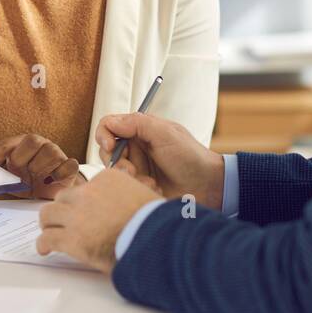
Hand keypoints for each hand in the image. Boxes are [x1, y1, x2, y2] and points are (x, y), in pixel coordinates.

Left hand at [0, 134, 82, 199]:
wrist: (52, 193)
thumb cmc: (28, 181)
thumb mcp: (9, 177)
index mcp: (22, 144)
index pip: (6, 144)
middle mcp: (40, 145)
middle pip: (32, 141)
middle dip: (21, 159)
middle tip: (18, 174)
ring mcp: (57, 154)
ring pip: (50, 152)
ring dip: (40, 169)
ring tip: (36, 180)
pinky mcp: (69, 167)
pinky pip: (68, 165)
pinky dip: (58, 174)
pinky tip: (50, 182)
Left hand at [36, 169, 161, 273]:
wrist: (152, 240)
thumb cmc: (154, 223)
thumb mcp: (145, 195)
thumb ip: (131, 193)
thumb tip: (131, 202)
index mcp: (107, 179)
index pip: (86, 186)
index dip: (84, 200)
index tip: (84, 209)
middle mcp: (88, 193)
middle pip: (64, 197)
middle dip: (63, 209)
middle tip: (64, 220)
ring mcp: (77, 215)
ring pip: (48, 214)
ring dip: (49, 223)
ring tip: (50, 231)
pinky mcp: (70, 238)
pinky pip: (47, 238)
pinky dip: (43, 244)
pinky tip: (45, 249)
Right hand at [96, 113, 224, 210]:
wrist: (207, 185)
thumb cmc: (189, 155)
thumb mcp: (165, 134)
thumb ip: (137, 124)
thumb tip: (110, 123)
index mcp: (140, 129)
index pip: (108, 126)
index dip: (103, 135)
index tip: (110, 147)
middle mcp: (135, 147)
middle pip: (107, 151)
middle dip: (118, 163)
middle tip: (133, 172)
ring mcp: (137, 167)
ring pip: (115, 171)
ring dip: (130, 178)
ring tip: (150, 183)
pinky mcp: (139, 185)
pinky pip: (126, 187)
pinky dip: (138, 188)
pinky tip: (155, 189)